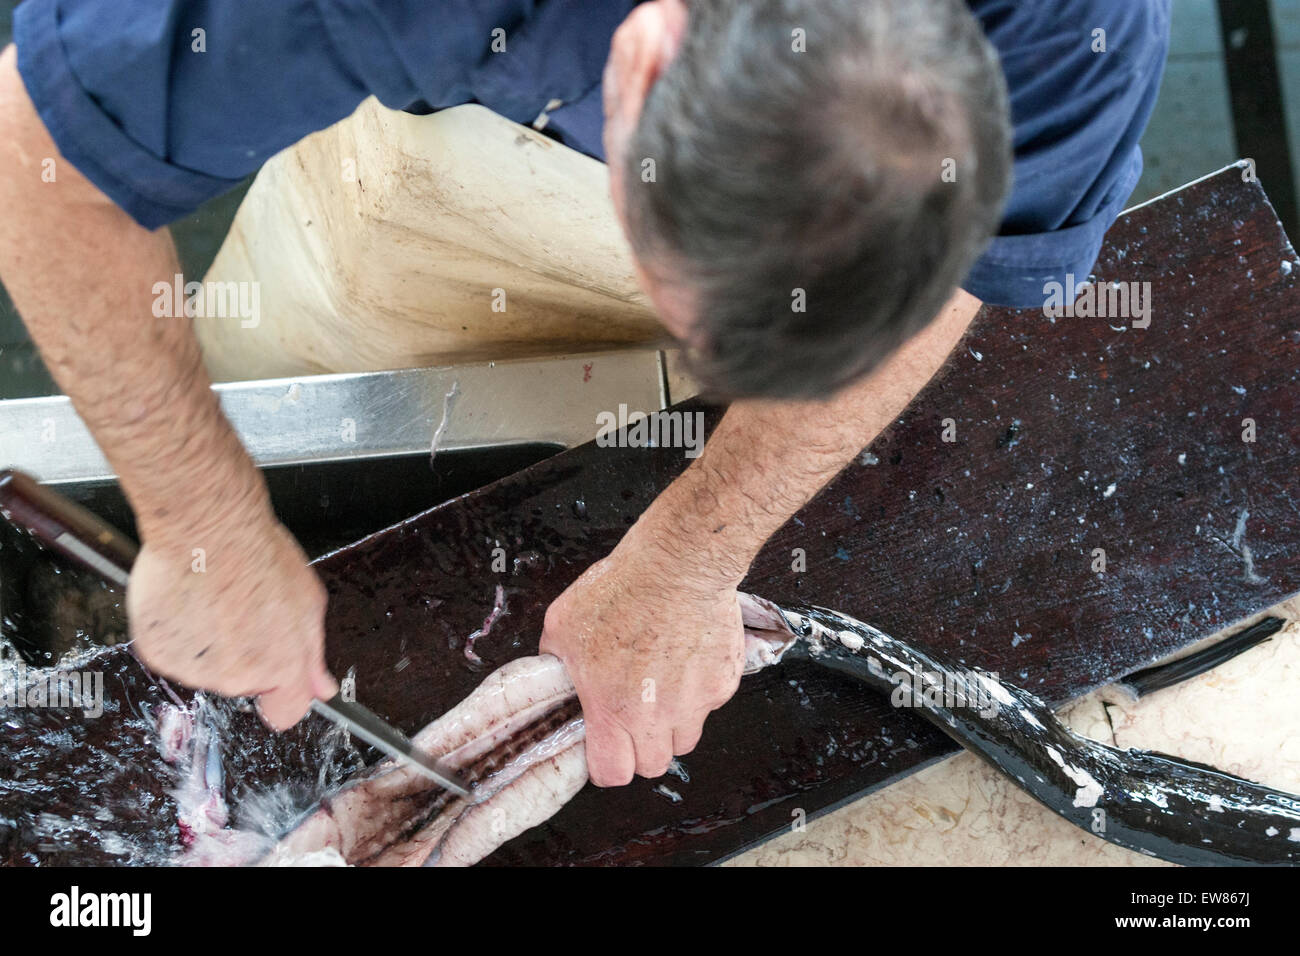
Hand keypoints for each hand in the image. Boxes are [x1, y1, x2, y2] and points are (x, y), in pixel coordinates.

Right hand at [127, 511, 336, 728]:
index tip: (277, 678)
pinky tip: (188, 600)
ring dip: (209, 642)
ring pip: (205, 667)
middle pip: (243, 682)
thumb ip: (313, 653)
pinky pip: (171, 652)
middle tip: (242, 610)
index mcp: (281, 666)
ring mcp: (194, 669)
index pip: (285, 713)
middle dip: (246, 652)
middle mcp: (237, 677)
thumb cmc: (258, 554)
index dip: (282, 693)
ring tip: (214, 599)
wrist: (207, 528)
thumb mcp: (307, 601)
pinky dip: (177, 632)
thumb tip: (321, 687)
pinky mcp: (159, 653)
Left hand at [539, 523, 745, 785]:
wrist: (679, 565)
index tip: (604, 746)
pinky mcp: (723, 682)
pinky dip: (698, 691)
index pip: (612, 773)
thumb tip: (556, 676)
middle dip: (640, 748)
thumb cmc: (622, 590)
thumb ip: (556, 663)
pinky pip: (710, 703)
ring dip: (672, 724)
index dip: (606, 764)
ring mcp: (696, 702)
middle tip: (632, 716)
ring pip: (686, 738)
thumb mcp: (563, 625)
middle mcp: (657, 716)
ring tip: (660, 687)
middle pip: (653, 765)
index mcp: (613, 709)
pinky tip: (685, 659)